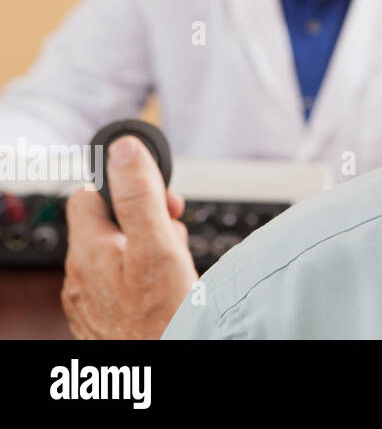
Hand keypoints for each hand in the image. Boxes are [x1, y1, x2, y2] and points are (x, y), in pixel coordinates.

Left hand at [62, 135, 197, 338]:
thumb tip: (123, 149)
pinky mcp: (100, 318)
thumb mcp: (157, 244)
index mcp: (88, 249)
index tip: (157, 197)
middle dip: (142, 219)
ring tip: (172, 263)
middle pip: (105, 224)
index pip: (87, 194)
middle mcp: (79, 274)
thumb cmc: (161, 316)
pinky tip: (162, 287)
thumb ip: (139, 195)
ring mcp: (88, 299)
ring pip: (114, 254)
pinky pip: (117, 282)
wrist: (165, 362)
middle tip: (173, 231)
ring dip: (144, 248)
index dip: (126, 186)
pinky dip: (139, 276)